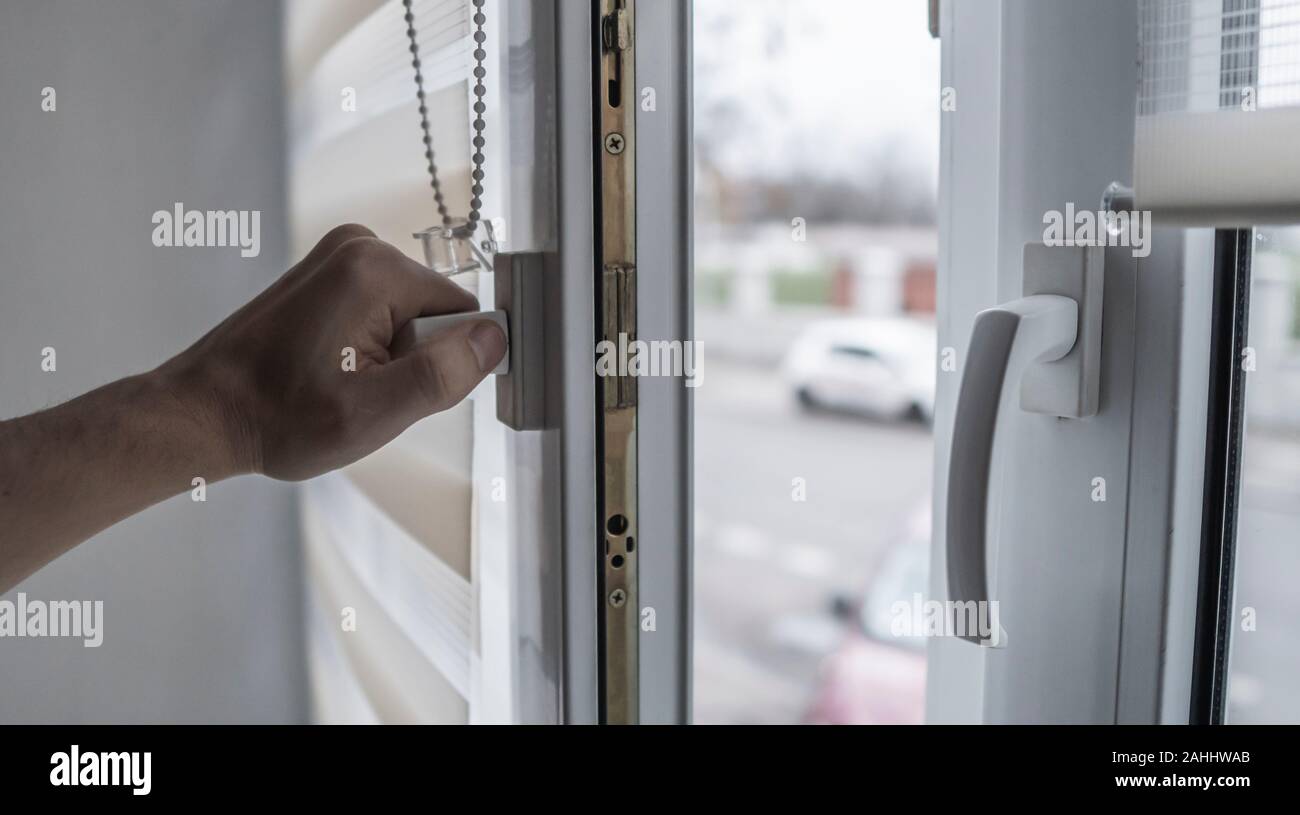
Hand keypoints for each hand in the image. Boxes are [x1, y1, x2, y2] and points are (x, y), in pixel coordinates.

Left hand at [156, 224, 506, 480]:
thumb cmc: (278, 417)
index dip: (439, 365)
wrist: (205, 412)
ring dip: (387, 360)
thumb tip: (495, 338)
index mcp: (376, 269)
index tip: (391, 390)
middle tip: (357, 393)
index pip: (462, 316)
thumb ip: (443, 374)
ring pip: (409, 319)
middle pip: (434, 315)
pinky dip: (366, 348)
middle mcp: (359, 246)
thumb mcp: (374, 412)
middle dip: (410, 362)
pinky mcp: (327, 274)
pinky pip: (382, 314)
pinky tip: (327, 370)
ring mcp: (340, 257)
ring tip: (336, 384)